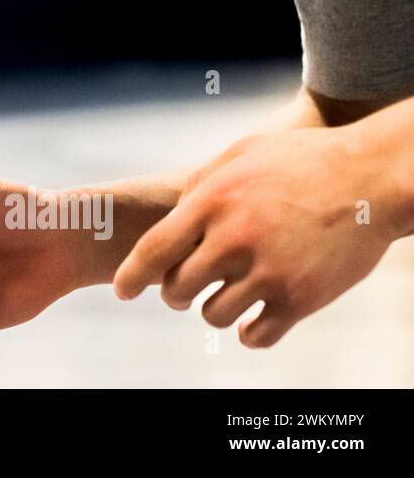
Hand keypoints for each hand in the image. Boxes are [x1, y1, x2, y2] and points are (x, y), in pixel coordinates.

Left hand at [114, 127, 403, 346]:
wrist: (370, 175)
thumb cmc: (299, 161)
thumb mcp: (238, 156)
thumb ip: (198, 187)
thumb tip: (169, 220)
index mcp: (211, 202)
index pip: (152, 251)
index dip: (131, 276)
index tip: (123, 291)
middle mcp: (234, 240)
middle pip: (177, 289)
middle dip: (175, 291)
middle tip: (187, 285)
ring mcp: (268, 272)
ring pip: (213, 315)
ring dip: (214, 308)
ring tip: (227, 293)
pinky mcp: (301, 299)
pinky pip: (256, 336)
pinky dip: (249, 332)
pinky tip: (254, 317)